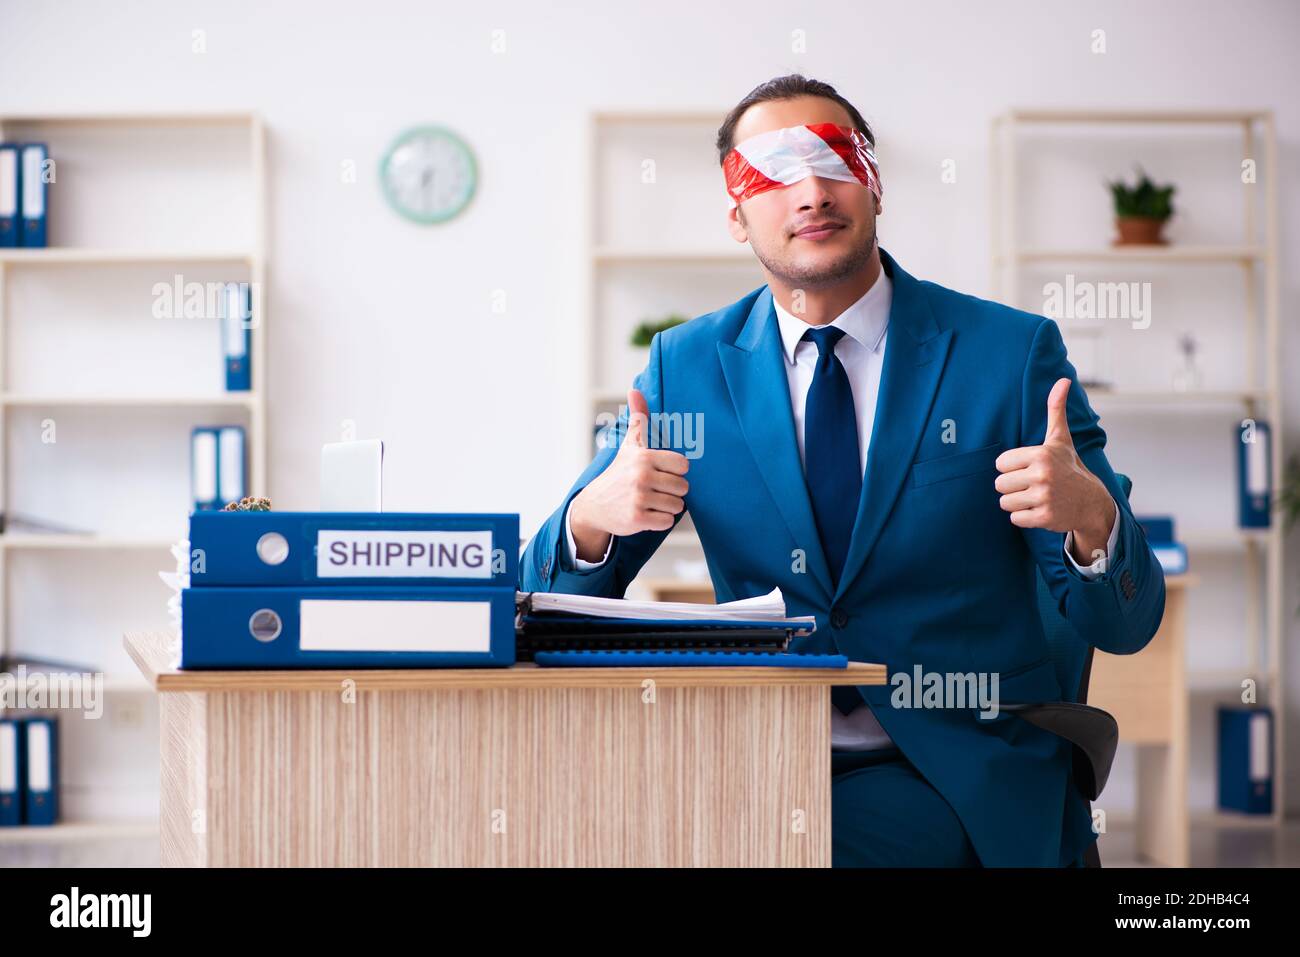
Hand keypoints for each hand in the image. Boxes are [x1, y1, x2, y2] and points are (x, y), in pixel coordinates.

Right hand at [568, 388, 689, 560]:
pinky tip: (645, 514)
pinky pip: (667, 521)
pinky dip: (659, 521)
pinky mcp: (637, 519)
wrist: (594, 505)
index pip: (683, 465)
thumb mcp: (629, 445)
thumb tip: (634, 389)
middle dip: (671, 491)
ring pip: (677, 506)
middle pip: (683, 487)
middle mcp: (641, 476)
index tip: (660, 472)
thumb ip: (638, 418)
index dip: (675, 471)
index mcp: (644, 456)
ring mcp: (639, 498)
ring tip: (650, 501)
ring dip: (666, 506)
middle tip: (653, 489)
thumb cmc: (619, 472)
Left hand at [994, 378, 1115, 562]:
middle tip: (1033, 485)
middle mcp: (1042, 475)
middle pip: (999, 484)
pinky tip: (1040, 510)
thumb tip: (1063, 379)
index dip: (1012, 468)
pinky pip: (1015, 519)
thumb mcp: (1061, 440)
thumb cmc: (1070, 468)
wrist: (1092, 502)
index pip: (1000, 464)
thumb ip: (1055, 410)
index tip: (1030, 468)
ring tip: (1036, 497)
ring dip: (1018, 503)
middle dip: (1013, 487)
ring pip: (1005, 503)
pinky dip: (1025, 517)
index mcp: (1041, 454)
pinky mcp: (1044, 517)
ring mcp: (1044, 497)